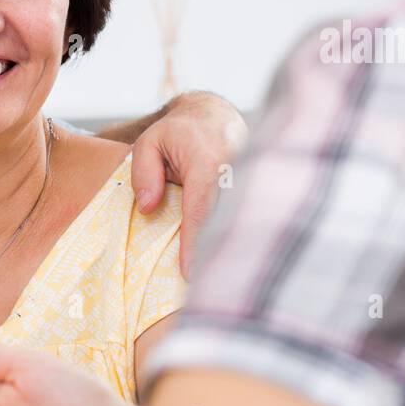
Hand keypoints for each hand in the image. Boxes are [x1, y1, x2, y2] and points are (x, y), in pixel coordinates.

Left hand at [131, 91, 246, 276]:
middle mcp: (238, 170)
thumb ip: (143, 173)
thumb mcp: (148, 143)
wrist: (215, 114)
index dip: (195, 243)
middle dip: (219, 255)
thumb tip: (147, 208)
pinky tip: (236, 265)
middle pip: (228, 221)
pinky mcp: (261, 186)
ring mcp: (255, 177)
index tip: (190, 273)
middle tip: (207, 291)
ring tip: (225, 286)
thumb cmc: (177, 132)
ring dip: (235, 251)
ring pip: (245, 221)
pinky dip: (242, 240)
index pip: (201, 210)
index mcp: (209, 161)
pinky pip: (250, 217)